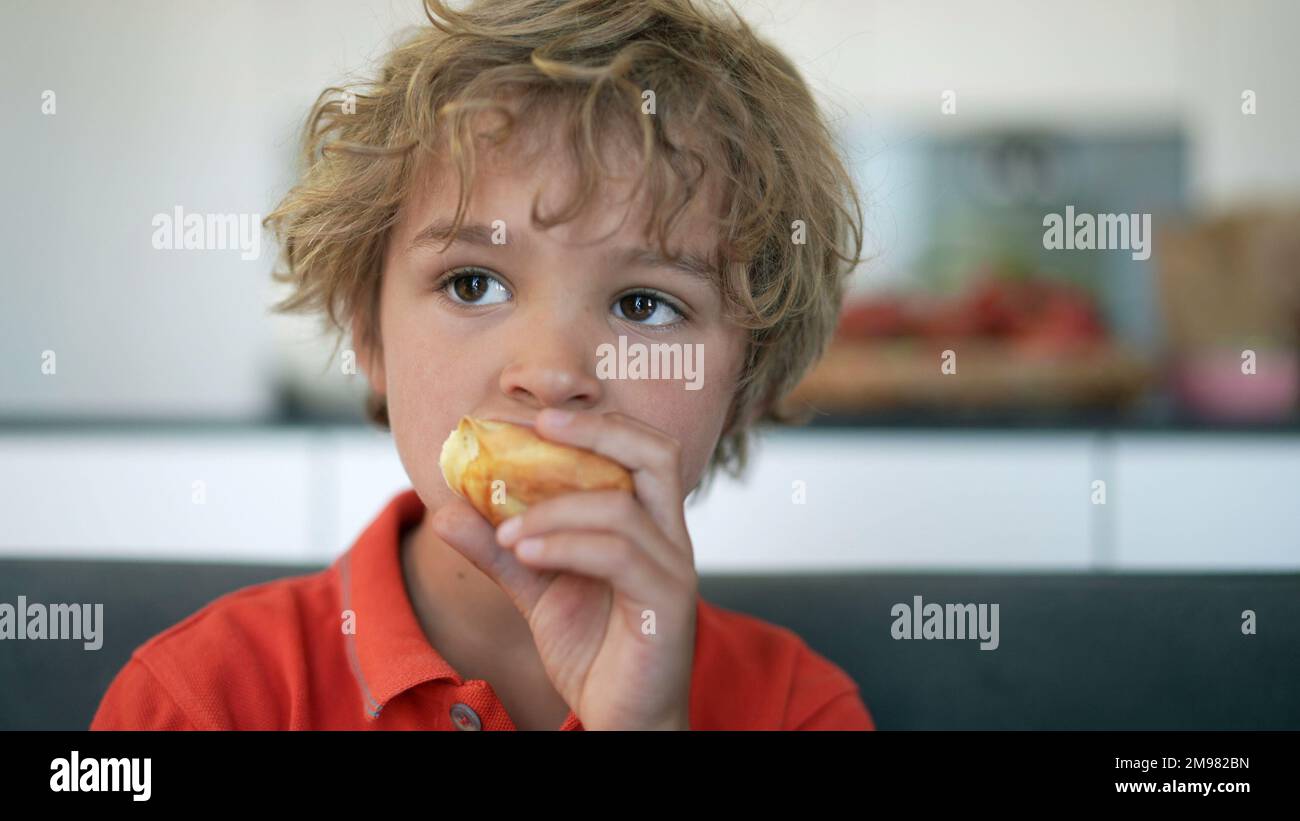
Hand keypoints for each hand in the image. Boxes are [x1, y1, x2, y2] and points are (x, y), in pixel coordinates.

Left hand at [431, 408, 697, 729]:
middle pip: (657, 454)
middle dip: (598, 430)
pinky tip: (525, 553)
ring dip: (554, 509)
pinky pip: (618, 556)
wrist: (624, 723)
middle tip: (538, 428)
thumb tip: (445, 510)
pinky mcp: (665, 605)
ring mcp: (673, 570)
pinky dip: (566, 545)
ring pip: (622, 509)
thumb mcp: (537, 591)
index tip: (535, 419)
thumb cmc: (595, 652)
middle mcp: (671, 538)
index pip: (642, 449)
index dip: (597, 424)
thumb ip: (500, 550)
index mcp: (649, 524)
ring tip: (506, 529)